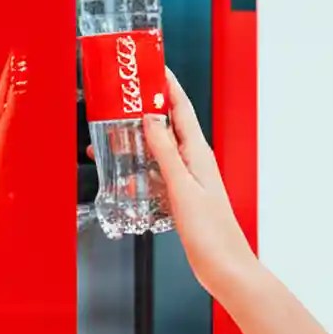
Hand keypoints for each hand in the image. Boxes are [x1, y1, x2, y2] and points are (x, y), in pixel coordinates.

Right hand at [141, 68, 253, 288]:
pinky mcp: (182, 199)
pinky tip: (122, 176)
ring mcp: (189, 180)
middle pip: (166, 127)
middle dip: (144, 110)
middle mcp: (195, 162)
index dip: (167, 85)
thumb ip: (165, 152)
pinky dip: (139, 171)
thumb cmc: (210, 231)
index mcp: (198, 153)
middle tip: (119, 98)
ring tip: (108, 135)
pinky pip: (157, 176)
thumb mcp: (182, 187)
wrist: (225, 267)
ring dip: (136, 142)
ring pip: (158, 152)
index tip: (151, 66)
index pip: (181, 108)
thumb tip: (150, 117)